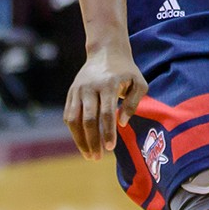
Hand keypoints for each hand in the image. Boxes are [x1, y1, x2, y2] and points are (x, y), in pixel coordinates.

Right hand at [64, 46, 148, 160]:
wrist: (106, 51)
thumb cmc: (126, 71)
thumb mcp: (139, 83)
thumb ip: (133, 103)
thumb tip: (122, 123)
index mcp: (108, 85)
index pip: (106, 113)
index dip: (107, 132)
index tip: (110, 148)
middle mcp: (89, 87)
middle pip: (88, 119)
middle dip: (92, 141)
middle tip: (97, 157)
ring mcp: (78, 90)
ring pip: (74, 119)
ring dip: (79, 140)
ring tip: (88, 155)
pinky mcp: (71, 92)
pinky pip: (69, 115)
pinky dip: (74, 131)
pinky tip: (82, 142)